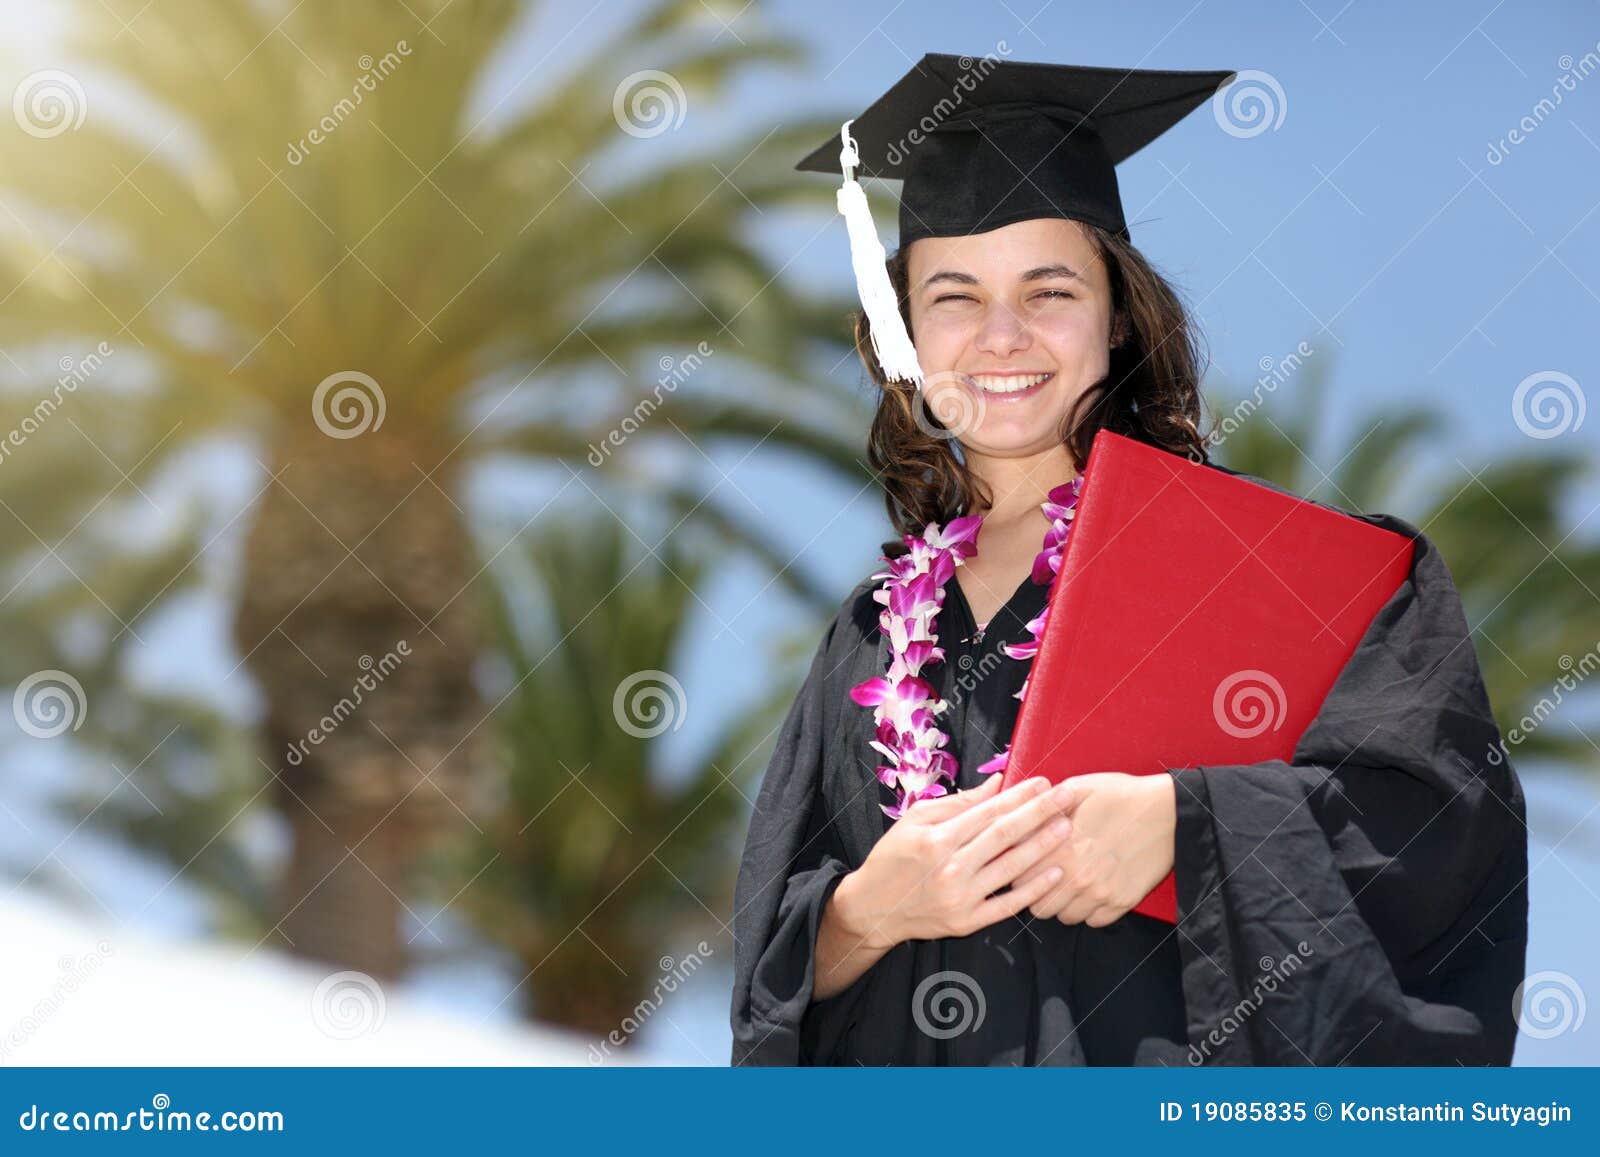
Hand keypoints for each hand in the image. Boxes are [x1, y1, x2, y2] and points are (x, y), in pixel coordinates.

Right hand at [836, 774, 1079, 949]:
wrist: (874, 908)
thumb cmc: (894, 857)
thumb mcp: (916, 820)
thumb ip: (958, 803)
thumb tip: (996, 783)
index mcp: (936, 839)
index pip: (987, 812)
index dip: (1018, 796)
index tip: (1043, 782)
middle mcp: (950, 868)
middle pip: (1004, 836)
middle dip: (1040, 813)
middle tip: (1067, 796)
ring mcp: (961, 898)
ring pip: (1011, 868)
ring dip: (1043, 846)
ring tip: (1067, 827)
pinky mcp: (966, 922)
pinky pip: (1007, 905)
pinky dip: (1033, 889)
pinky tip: (1055, 873)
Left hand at [1012, 772, 1175, 926]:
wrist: (1168, 812)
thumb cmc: (1121, 795)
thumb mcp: (1076, 789)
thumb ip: (1044, 808)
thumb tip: (1020, 817)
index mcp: (1060, 849)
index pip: (1020, 881)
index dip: (1019, 874)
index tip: (1025, 866)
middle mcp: (1078, 878)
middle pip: (1039, 908)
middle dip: (1038, 894)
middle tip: (1046, 878)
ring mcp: (1101, 894)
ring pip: (1066, 918)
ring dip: (1064, 904)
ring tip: (1070, 883)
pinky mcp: (1123, 902)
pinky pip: (1095, 921)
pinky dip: (1090, 910)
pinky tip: (1092, 890)